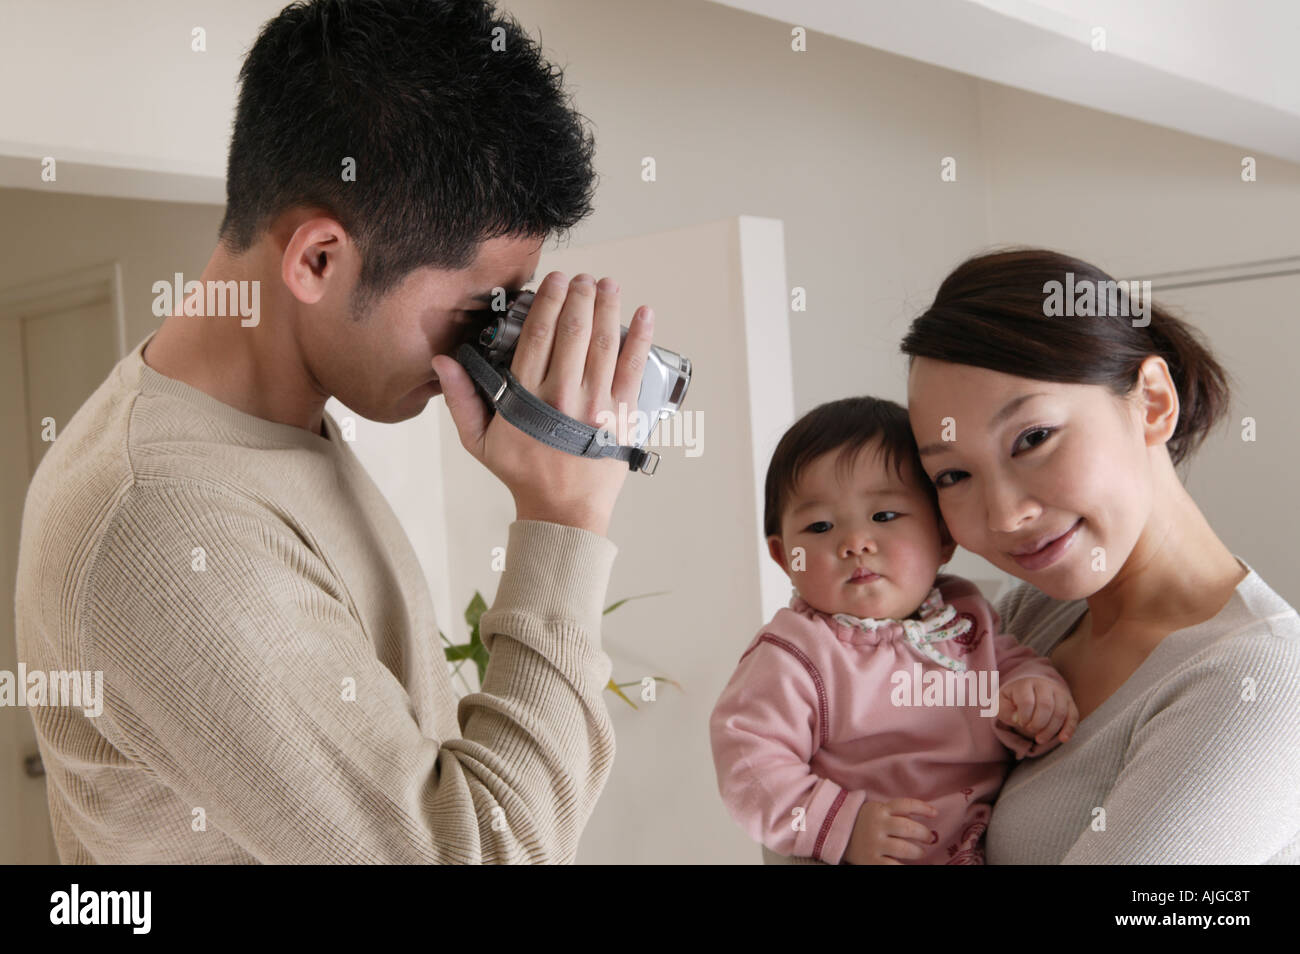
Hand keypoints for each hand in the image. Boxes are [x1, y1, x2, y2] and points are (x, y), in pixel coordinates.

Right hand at [432, 272, 654, 536]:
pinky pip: (633, 369)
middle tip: (581, 277)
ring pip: (603, 344)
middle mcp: (562, 396)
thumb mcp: (479, 440)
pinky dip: (640, 339)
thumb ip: (461, 398)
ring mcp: (595, 404)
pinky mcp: (622, 415)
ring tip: (607, 284)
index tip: (553, 280)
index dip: (547, 302)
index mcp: (527, 397)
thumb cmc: (522, 472)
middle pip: (572, 332)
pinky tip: (644, 314)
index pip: (537, 336)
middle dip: (578, 297)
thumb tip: (442, 361)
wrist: (562, 510)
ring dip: (607, 308)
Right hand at [842, 798, 938, 864]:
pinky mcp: (871, 861)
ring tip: (920, 852)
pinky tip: (909, 864)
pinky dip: (905, 865)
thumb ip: (895, 811)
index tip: (935, 814)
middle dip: (924, 834)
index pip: (906, 805)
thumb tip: (925, 815)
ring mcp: (874, 843)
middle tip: (930, 839)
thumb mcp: (877, 811)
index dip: (923, 808)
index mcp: (879, 809)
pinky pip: (894, 866)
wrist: (838, 837)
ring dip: (918, 852)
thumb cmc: (864, 823)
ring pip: (904, 848)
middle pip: (908, 828)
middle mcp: (877, 825)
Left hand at [996, 676, 1078, 750]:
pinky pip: (1073, 715)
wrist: (1030, 687)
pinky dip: (1069, 729)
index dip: (1024, 717)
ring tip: (1040, 739)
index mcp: (1025, 683)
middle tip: (1030, 732)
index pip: (1027, 702)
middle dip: (1038, 724)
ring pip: (1060, 712)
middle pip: (1046, 706)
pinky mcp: (1069, 701)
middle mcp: (1044, 684)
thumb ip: (1004, 711)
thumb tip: (1018, 719)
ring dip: (1051, 730)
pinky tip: (1062, 739)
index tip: (1020, 723)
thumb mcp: (1002, 702)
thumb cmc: (1013, 699)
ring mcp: (1059, 692)